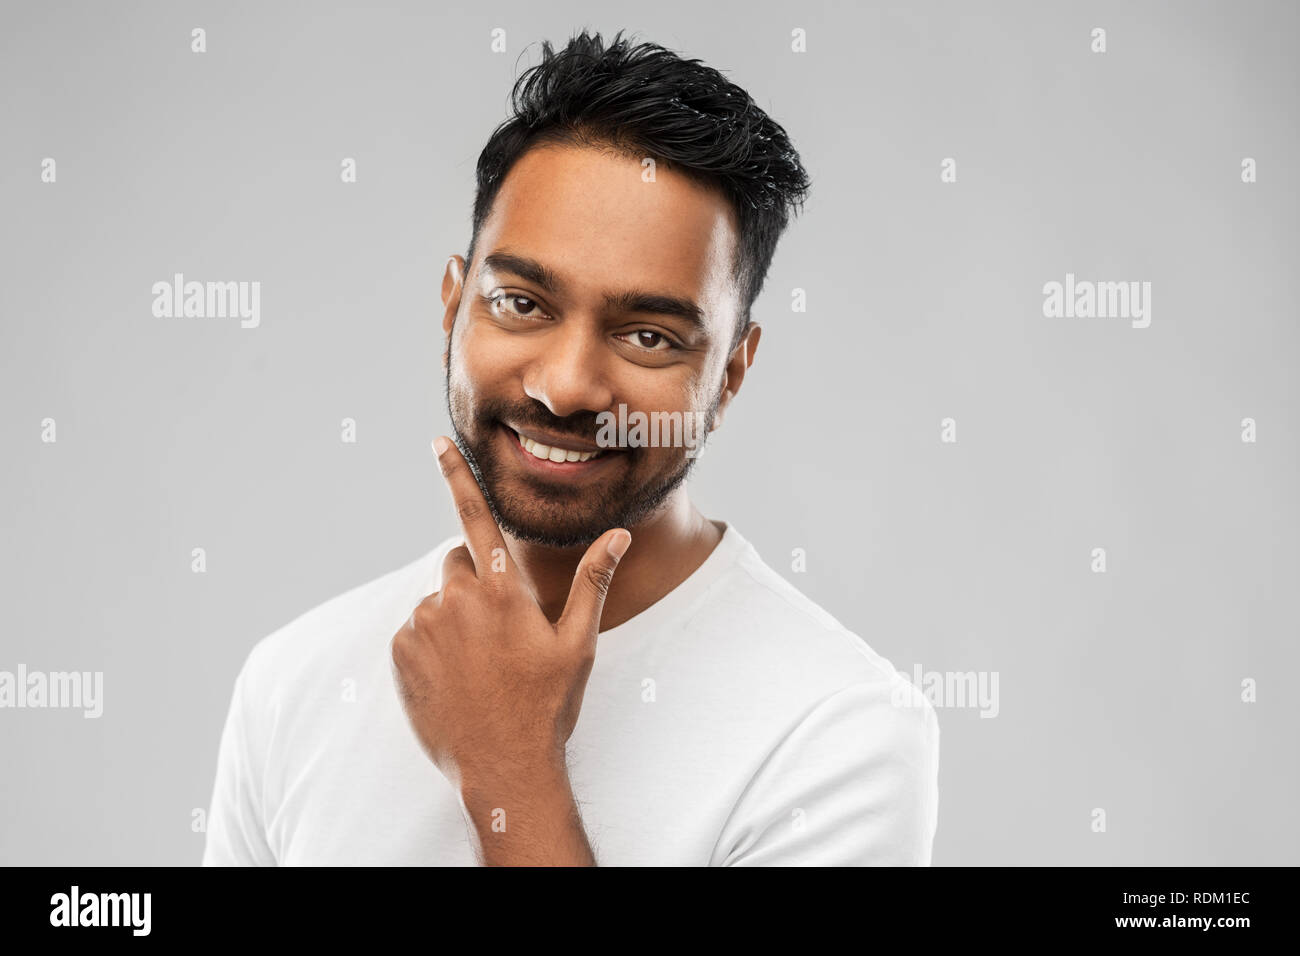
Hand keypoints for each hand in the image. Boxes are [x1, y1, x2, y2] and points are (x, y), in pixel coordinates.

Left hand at [390, 435, 631, 792]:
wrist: (503, 767)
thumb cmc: (546, 705)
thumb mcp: (577, 644)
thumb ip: (592, 581)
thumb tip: (618, 535)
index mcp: (501, 589)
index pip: (475, 516)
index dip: (456, 475)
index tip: (436, 443)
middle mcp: (455, 599)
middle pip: (458, 564)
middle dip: (476, 583)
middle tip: (503, 633)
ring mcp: (423, 627)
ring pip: (438, 601)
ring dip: (455, 620)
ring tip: (481, 668)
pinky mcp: (401, 654)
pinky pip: (415, 632)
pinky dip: (432, 647)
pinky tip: (457, 680)